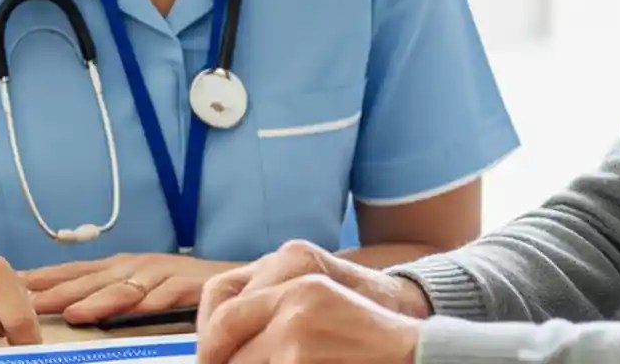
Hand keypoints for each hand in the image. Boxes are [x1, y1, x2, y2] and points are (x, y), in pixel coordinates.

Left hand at [25, 253, 236, 324]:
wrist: (237, 277)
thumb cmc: (182, 286)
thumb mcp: (139, 287)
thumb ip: (107, 294)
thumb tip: (65, 308)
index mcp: (121, 266)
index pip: (76, 270)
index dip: (45, 277)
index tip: (14, 284)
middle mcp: (138, 266)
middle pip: (94, 279)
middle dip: (62, 290)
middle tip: (31, 302)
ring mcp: (164, 274)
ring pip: (127, 288)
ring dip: (100, 299)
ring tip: (74, 312)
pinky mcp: (190, 284)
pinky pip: (168, 295)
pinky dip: (151, 302)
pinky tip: (137, 309)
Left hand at [196, 273, 420, 363]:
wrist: (411, 351)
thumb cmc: (362, 332)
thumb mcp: (316, 298)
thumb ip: (274, 304)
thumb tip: (216, 339)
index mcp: (295, 264)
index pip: (221, 297)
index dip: (208, 332)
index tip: (210, 355)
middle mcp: (292, 292)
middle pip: (220, 334)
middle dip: (216, 360)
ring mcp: (294, 328)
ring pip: (238, 363)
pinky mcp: (298, 360)